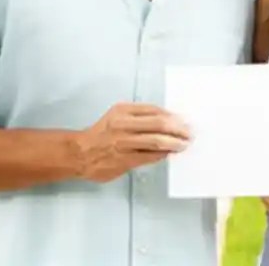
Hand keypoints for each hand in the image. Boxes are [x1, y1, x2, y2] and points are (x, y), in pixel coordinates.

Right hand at [75, 103, 190, 182]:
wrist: (80, 153)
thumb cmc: (102, 135)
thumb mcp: (118, 117)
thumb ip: (139, 117)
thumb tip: (166, 120)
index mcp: (123, 110)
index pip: (155, 110)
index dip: (172, 116)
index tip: (183, 120)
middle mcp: (124, 124)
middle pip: (159, 123)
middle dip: (178, 129)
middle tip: (188, 133)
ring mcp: (124, 142)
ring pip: (156, 140)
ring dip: (174, 143)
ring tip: (183, 144)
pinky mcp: (125, 159)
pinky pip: (149, 156)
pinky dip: (162, 154)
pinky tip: (169, 154)